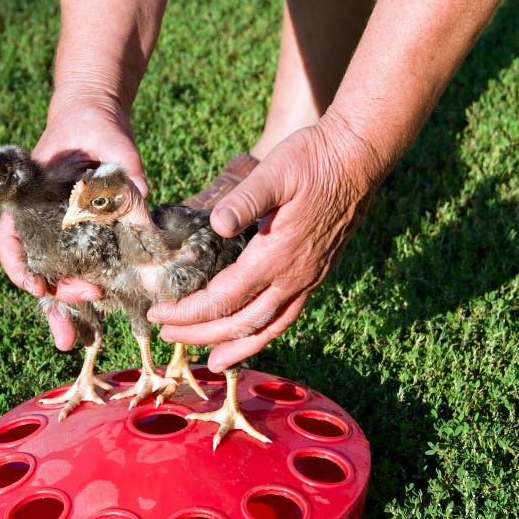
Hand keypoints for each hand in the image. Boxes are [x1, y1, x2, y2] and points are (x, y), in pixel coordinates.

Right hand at [0, 93, 145, 349]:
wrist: (96, 121)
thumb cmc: (91, 125)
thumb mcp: (108, 140)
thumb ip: (123, 168)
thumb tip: (143, 199)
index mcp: (29, 201)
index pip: (10, 240)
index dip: (18, 268)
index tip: (37, 287)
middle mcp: (42, 225)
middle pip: (37, 272)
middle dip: (51, 306)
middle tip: (66, 338)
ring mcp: (64, 236)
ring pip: (60, 280)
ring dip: (69, 312)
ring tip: (78, 344)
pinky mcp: (89, 241)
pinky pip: (87, 271)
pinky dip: (94, 295)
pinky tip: (104, 321)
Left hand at [148, 113, 382, 370]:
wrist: (359, 156)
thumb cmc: (314, 160)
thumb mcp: (275, 171)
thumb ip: (246, 199)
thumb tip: (219, 225)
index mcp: (277, 256)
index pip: (224, 299)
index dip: (189, 312)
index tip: (159, 313)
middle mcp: (295, 276)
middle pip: (242, 322)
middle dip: (202, 334)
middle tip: (168, 336)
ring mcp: (309, 278)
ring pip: (270, 327)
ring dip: (237, 346)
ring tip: (213, 362)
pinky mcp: (316, 273)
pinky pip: (287, 316)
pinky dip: (265, 333)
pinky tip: (252, 334)